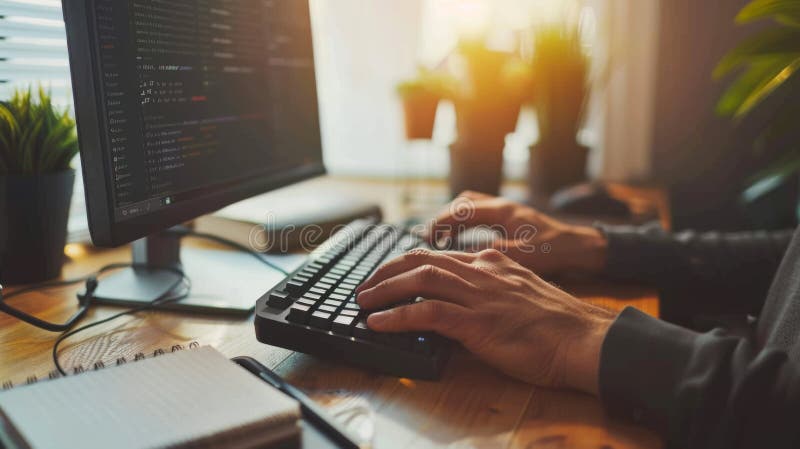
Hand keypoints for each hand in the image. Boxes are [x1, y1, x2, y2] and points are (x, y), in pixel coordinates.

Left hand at [356, 248, 616, 393]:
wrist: (584, 339)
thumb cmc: (558, 326)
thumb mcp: (522, 296)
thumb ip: (493, 292)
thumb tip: (467, 303)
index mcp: (493, 264)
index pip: (441, 256)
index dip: (409, 263)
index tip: (391, 272)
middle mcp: (482, 272)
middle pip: (422, 261)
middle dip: (388, 270)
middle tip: (367, 285)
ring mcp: (479, 295)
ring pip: (420, 280)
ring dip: (385, 289)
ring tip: (363, 300)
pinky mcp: (477, 322)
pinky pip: (427, 313)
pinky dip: (397, 316)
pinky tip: (379, 322)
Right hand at [425, 191, 607, 276]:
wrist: (580, 248)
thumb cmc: (555, 251)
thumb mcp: (522, 256)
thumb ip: (492, 254)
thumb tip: (462, 257)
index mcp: (502, 211)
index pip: (462, 209)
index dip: (441, 222)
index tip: (426, 236)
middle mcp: (502, 206)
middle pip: (462, 203)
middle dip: (443, 218)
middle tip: (429, 238)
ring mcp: (506, 212)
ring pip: (471, 206)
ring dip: (454, 219)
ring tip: (440, 239)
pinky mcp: (510, 221)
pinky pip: (480, 215)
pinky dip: (466, 225)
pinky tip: (462, 242)